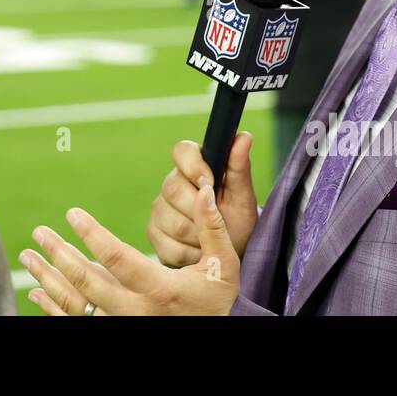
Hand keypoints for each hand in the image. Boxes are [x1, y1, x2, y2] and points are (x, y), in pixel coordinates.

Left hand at [20, 181, 239, 315]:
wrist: (219, 333)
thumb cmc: (218, 297)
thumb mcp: (223, 263)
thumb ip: (212, 226)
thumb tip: (203, 190)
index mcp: (160, 289)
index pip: (117, 258)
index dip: (92, 234)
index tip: (72, 212)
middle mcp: (137, 311)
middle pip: (88, 281)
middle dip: (59, 254)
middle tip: (39, 231)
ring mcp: (124, 325)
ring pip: (76, 305)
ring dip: (47, 279)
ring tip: (28, 255)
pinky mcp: (117, 332)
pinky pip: (76, 323)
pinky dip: (52, 308)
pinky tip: (36, 292)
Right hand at [148, 133, 256, 267]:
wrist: (226, 259)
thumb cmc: (237, 225)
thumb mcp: (243, 199)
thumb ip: (239, 168)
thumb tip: (244, 136)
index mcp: (195, 168)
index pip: (182, 150)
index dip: (193, 166)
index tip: (210, 183)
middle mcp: (173, 183)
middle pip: (172, 187)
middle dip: (198, 210)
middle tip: (218, 222)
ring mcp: (159, 208)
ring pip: (168, 218)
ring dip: (196, 235)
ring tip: (211, 240)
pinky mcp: (153, 232)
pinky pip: (164, 242)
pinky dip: (187, 252)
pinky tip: (198, 252)